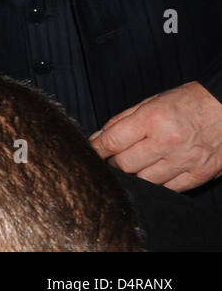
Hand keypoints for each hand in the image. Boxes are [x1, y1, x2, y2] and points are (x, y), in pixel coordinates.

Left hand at [90, 82, 221, 190]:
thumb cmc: (188, 101)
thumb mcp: (151, 101)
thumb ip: (123, 120)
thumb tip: (99, 137)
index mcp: (152, 119)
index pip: (112, 141)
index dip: (96, 149)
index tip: (90, 151)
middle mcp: (167, 141)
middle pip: (125, 164)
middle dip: (113, 163)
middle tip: (112, 158)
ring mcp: (185, 160)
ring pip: (145, 181)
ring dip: (133, 175)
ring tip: (132, 166)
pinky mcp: (200, 174)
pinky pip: (169, 189)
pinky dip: (157, 184)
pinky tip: (152, 175)